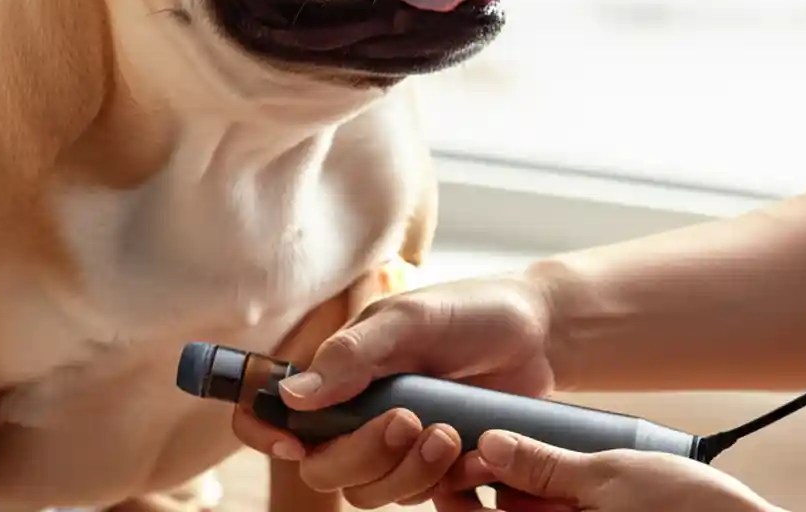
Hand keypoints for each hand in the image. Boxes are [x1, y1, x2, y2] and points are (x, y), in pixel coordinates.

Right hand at [231, 275, 553, 507]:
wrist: (540, 333)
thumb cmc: (468, 312)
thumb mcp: (408, 322)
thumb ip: (350, 357)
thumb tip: (291, 396)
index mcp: (335, 373)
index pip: (270, 410)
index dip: (264, 432)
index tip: (294, 444)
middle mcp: (355, 413)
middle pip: (324, 467)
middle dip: (364, 454)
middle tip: (411, 421)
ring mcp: (394, 444)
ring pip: (371, 491)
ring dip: (409, 472)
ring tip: (451, 433)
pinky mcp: (435, 467)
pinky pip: (422, 497)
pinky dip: (448, 483)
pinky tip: (477, 452)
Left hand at [435, 431, 780, 511]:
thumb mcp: (609, 478)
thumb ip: (544, 466)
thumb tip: (490, 444)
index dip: (455, 481)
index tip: (460, 444)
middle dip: (481, 478)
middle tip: (484, 437)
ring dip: (512, 483)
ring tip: (515, 443)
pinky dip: (542, 495)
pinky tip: (550, 463)